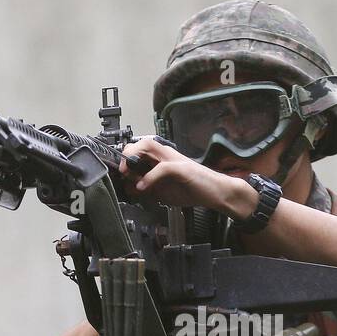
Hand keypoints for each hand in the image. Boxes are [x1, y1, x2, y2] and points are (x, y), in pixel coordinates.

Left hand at [119, 137, 255, 217]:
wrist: (218, 193)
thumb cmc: (195, 189)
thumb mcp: (165, 192)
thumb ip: (149, 189)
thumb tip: (130, 189)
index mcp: (163, 159)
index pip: (140, 149)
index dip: (126, 158)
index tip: (118, 172)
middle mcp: (168, 155)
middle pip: (142, 142)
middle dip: (126, 154)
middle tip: (121, 171)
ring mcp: (175, 160)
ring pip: (149, 146)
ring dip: (135, 158)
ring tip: (128, 173)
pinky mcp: (183, 168)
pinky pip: (162, 168)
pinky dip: (150, 177)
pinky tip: (143, 187)